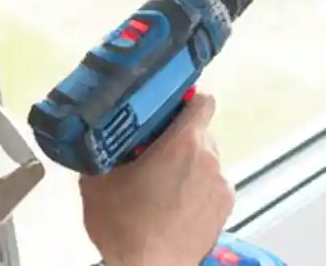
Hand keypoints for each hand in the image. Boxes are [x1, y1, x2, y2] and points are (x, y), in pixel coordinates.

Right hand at [81, 94, 233, 265]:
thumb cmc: (124, 225)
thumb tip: (98, 141)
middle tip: (154, 156)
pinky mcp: (227, 205)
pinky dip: (199, 189)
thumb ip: (105, 153)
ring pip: (206, 161)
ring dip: (189, 166)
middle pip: (200, 133)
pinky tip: (178, 206)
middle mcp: (210, 157)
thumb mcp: (100, 182)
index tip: (169, 112)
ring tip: (164, 188)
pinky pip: (212, 185)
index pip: (203, 102)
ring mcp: (222, 183)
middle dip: (179, 139)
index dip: (187, 102)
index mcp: (184, 142)